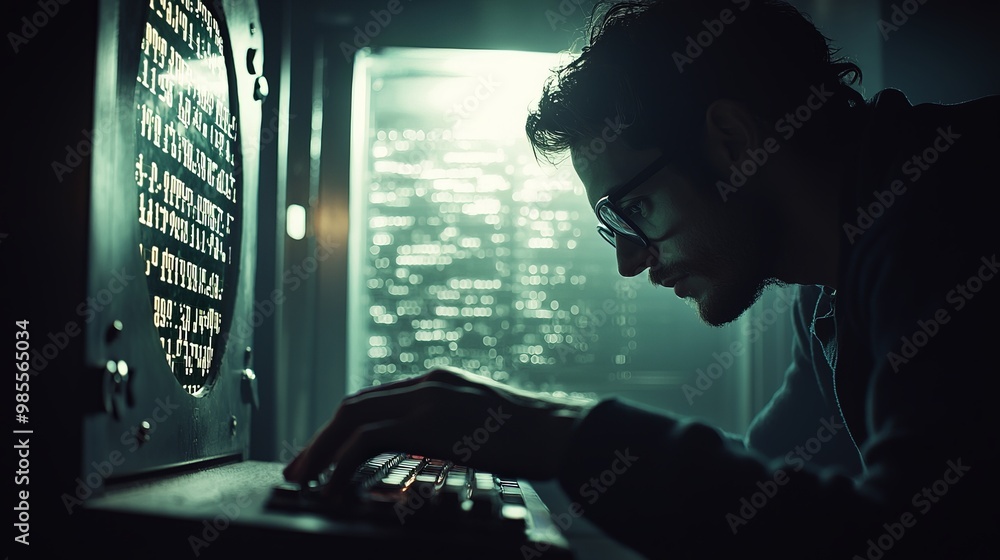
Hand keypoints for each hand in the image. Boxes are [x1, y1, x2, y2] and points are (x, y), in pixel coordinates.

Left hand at [282, 367, 593, 496]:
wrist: (561, 431)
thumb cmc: (532, 436)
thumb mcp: (485, 421)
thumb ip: (454, 427)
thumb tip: (435, 448)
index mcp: (438, 381)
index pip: (376, 399)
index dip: (345, 426)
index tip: (327, 451)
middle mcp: (427, 382)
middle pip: (356, 404)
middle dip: (322, 436)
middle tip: (301, 466)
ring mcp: (427, 398)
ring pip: (352, 417)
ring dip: (321, 449)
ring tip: (304, 478)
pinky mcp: (428, 421)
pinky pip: (368, 440)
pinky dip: (341, 463)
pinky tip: (333, 485)